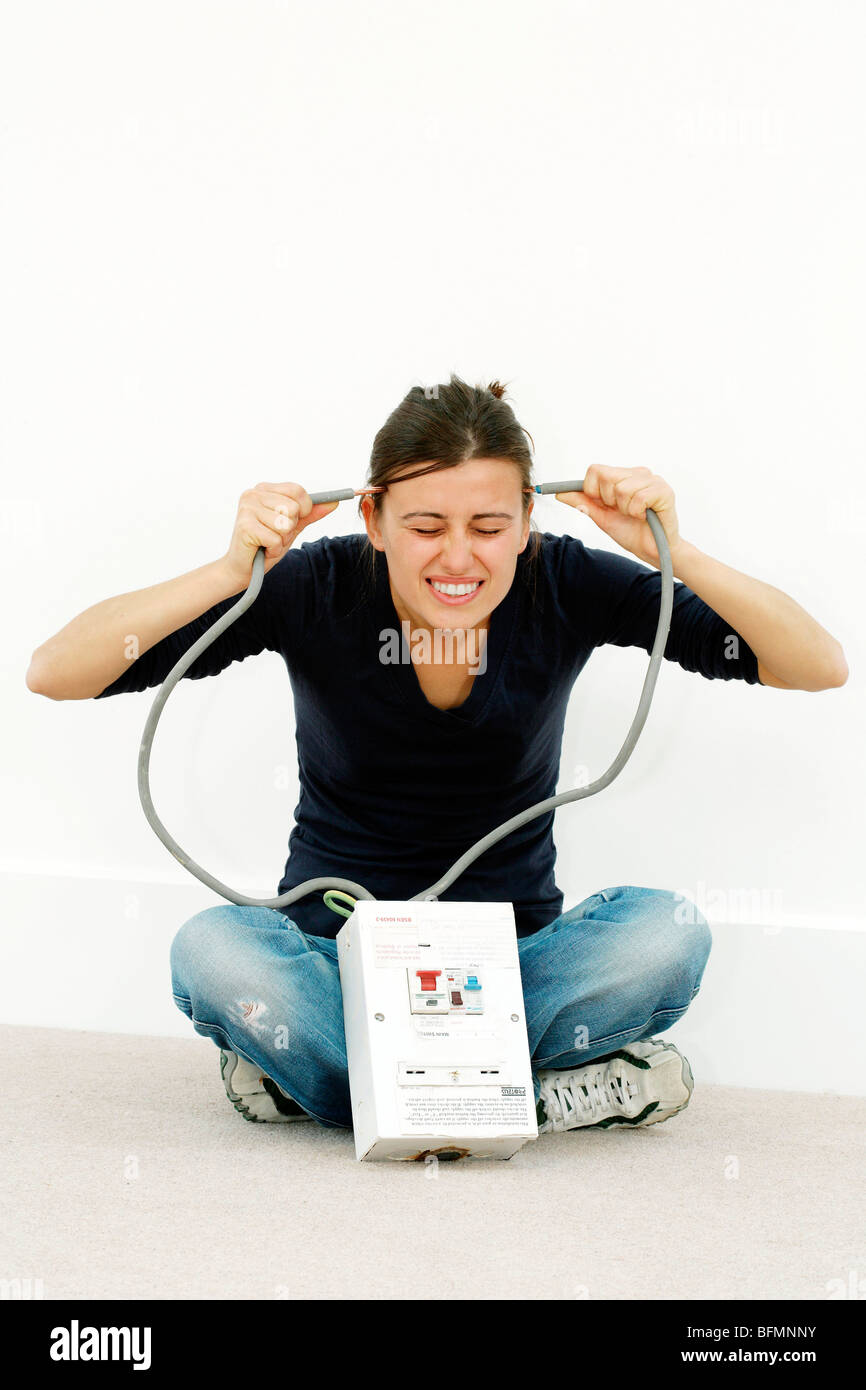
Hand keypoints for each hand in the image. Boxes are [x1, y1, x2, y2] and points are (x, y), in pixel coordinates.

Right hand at [222, 482, 338, 589]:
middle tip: (274, 534)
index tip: (292, 521)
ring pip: (286, 524)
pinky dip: (273, 549)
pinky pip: (276, 539)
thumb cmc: (266, 544)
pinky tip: (262, 549)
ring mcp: (247, 509)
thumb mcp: (292, 527)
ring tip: (267, 542)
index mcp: (264, 489)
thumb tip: (333, 503)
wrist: (244, 568)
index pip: (298, 491)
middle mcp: (253, 494)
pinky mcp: (245, 526)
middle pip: (293, 508)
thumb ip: (311, 514)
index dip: (304, 510)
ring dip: (281, 540)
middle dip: (290, 527)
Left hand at [556, 465, 681, 568]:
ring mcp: (653, 479)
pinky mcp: (664, 490)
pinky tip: (645, 516)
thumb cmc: (630, 532)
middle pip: (606, 477)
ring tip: (636, 515)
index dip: (594, 491)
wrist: (653, 550)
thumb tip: (559, 493)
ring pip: (622, 489)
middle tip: (624, 511)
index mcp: (623, 475)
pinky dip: (637, 512)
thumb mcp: (601, 517)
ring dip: (625, 509)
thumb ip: (582, 502)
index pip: (595, 470)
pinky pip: (638, 499)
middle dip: (609, 501)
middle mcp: (638, 473)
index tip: (606, 505)